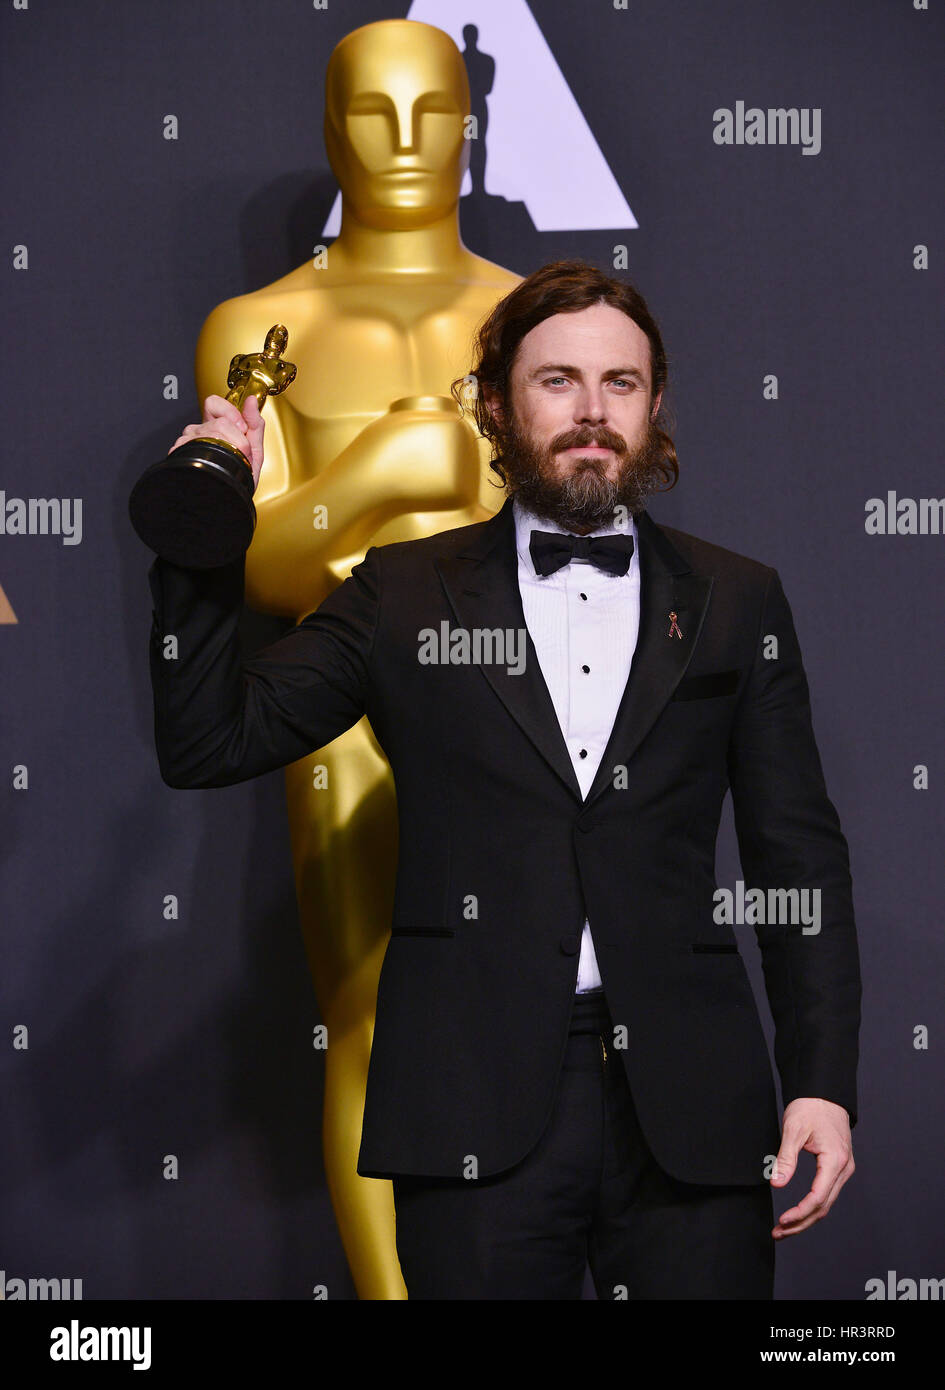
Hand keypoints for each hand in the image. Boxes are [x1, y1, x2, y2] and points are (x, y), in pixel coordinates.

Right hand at [169, 393, 265, 487]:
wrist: (226, 502)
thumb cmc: (238, 480)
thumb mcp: (254, 451)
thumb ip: (255, 425)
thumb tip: (252, 401)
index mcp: (214, 427)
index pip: (213, 403)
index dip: (230, 411)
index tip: (241, 427)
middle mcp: (198, 432)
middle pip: (219, 420)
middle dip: (238, 439)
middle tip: (239, 453)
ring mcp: (187, 442)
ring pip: (210, 430)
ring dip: (228, 450)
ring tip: (229, 463)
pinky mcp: (180, 453)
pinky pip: (197, 444)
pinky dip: (214, 457)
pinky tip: (214, 466)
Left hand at [770, 1097, 854, 1238]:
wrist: (824, 1093)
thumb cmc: (810, 1108)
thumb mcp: (793, 1130)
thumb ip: (786, 1158)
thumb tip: (776, 1183)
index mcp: (835, 1160)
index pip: (818, 1197)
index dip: (800, 1213)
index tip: (782, 1221)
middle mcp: (844, 1169)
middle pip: (824, 1207)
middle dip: (801, 1223)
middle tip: (778, 1233)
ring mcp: (843, 1170)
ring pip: (826, 1203)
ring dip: (806, 1218)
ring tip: (784, 1228)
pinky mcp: (838, 1168)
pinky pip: (827, 1194)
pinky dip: (812, 1207)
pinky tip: (798, 1213)